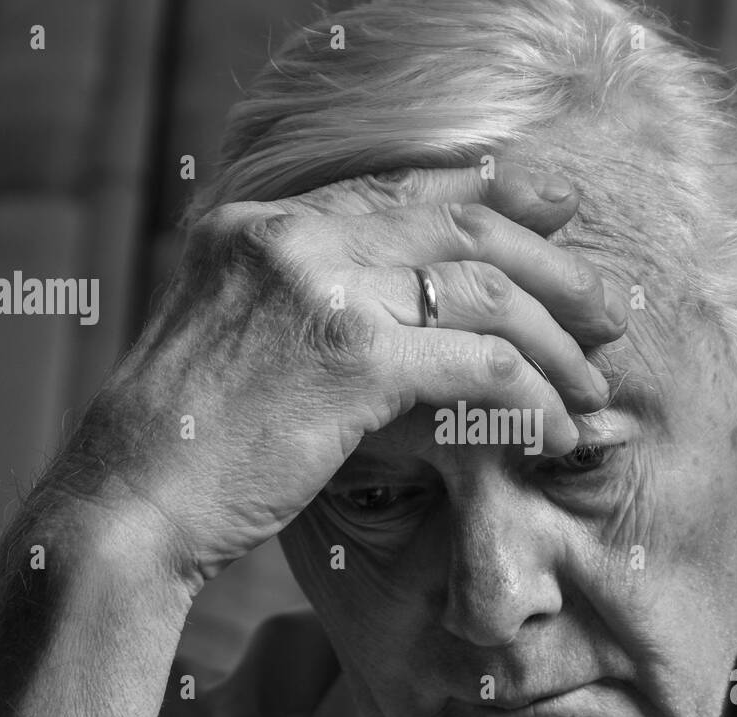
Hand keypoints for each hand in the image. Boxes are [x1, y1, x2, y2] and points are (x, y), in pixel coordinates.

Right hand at [59, 161, 627, 587]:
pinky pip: (475, 364)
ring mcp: (318, 289)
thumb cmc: (192, 446)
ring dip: (554, 340)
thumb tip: (403, 312)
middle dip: (551, 267)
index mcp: (263, 226)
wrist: (128, 504)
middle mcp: (290, 238)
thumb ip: (310, 305)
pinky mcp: (347, 356)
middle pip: (459, 228)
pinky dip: (530, 397)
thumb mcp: (241, 345)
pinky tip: (556, 429)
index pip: (403, 192)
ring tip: (595, 382)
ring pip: (480, 292)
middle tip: (608, 306)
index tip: (557, 211)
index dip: (495, 196)